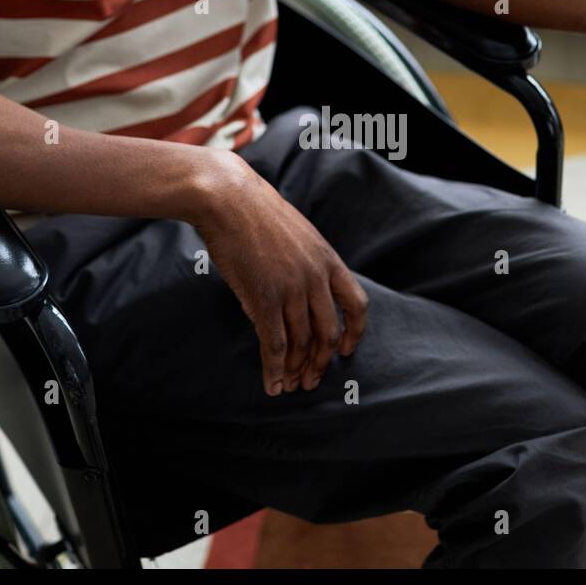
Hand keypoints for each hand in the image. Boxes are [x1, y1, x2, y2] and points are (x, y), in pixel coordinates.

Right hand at [194, 152, 367, 396]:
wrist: (228, 198)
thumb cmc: (256, 213)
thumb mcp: (298, 234)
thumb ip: (307, 264)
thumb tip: (304, 294)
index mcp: (328, 260)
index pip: (356, 304)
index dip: (355, 333)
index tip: (345, 350)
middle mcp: (315, 277)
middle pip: (328, 332)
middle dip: (322, 361)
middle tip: (312, 380)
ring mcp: (291, 289)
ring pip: (301, 343)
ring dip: (296, 370)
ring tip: (290, 386)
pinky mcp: (264, 298)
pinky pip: (275, 345)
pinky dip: (275, 370)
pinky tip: (272, 384)